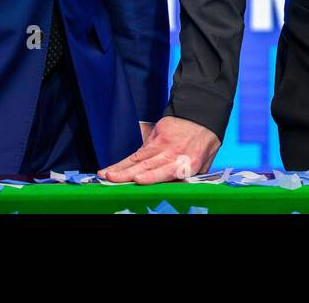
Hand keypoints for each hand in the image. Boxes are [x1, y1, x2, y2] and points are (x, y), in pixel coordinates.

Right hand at [97, 116, 220, 183]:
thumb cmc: (203, 145)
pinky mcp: (155, 134)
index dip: (151, 176)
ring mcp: (161, 143)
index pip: (166, 171)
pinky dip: (125, 160)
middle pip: (146, 165)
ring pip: (137, 158)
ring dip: (120, 167)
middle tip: (111, 178)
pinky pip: (139, 150)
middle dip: (127, 173)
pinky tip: (112, 168)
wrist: (202, 117)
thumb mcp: (203, 165)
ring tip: (105, 175)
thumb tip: (174, 190)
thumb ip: (187, 177)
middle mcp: (171, 153)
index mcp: (186, 164)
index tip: (138, 179)